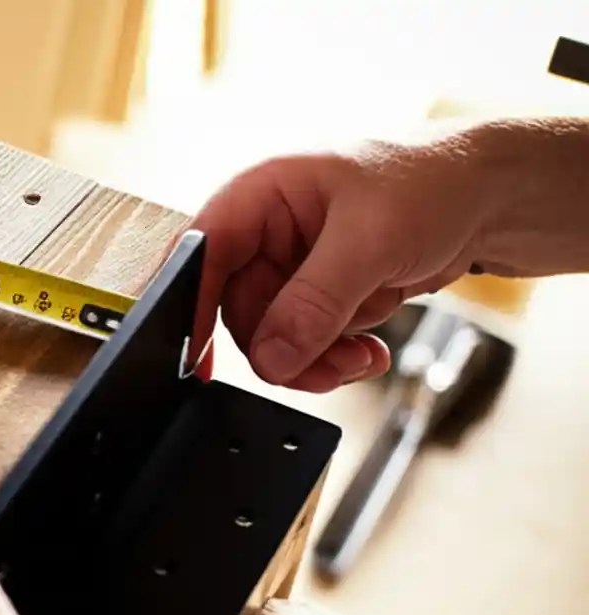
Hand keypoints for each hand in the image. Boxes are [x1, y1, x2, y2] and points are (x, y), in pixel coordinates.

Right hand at [188, 138, 489, 392]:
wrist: (491, 199)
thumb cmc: (432, 182)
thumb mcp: (369, 242)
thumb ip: (314, 302)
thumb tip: (271, 358)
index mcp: (260, 195)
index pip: (202, 254)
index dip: (190, 307)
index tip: (198, 358)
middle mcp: (267, 232)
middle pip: (238, 311)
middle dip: (283, 346)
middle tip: (326, 364)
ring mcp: (293, 267)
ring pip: (273, 337)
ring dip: (316, 358)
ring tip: (360, 357)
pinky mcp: (319, 296)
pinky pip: (306, 343)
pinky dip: (336, 356)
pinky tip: (368, 348)